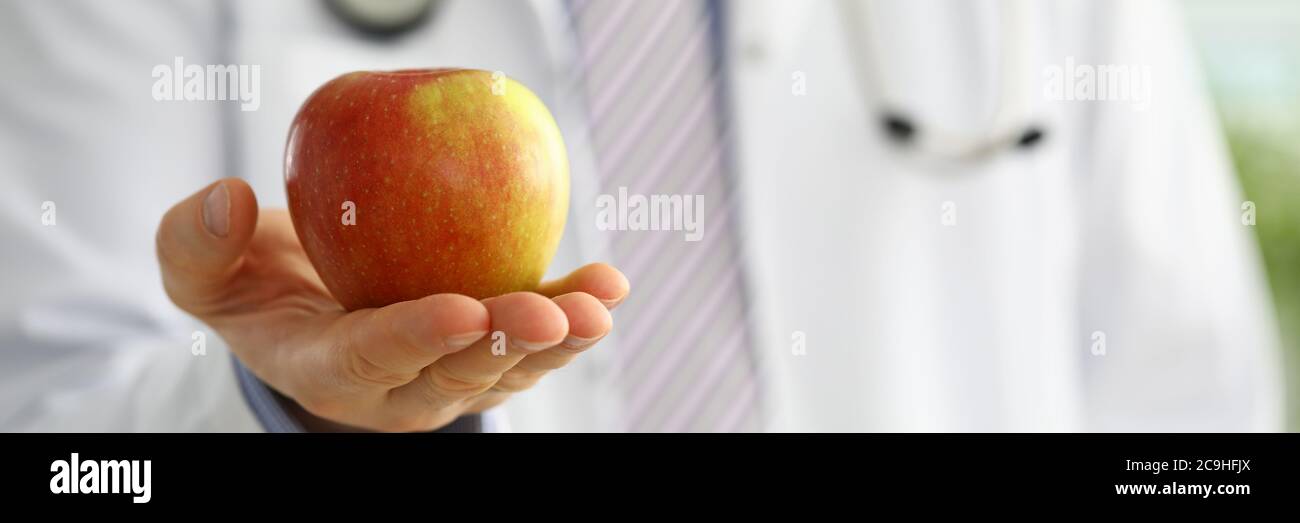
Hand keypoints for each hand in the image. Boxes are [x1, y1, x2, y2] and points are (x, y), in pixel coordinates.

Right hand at [157, 178, 627, 430]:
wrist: (304, 311)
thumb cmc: (253, 289)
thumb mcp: (201, 275)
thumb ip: (195, 244)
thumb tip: (228, 198)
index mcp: (328, 368)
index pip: (374, 359)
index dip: (418, 338)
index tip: (461, 309)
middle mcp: (399, 386)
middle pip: (457, 374)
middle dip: (504, 347)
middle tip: (548, 316)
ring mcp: (449, 374)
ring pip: (509, 367)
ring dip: (559, 339)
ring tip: (598, 305)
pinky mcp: (487, 348)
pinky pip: (535, 339)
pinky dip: (574, 311)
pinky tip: (608, 286)